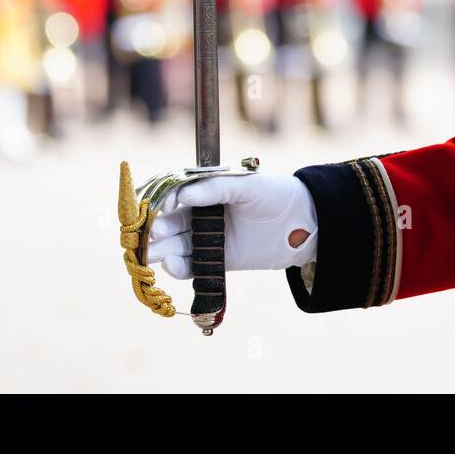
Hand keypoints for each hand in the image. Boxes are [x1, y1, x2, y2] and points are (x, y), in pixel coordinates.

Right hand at [146, 173, 317, 275]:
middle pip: (171, 223)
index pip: (176, 196)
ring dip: (161, 250)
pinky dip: (180, 268)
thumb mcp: (246, 185)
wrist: (304, 223)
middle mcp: (203, 215)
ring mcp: (209, 238)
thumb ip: (215, 188)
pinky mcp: (218, 260)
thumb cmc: (275, 194)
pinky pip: (193, 266)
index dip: (164, 202)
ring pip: (176, 246)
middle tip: (150, 235)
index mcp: (207, 191)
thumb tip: (182, 194)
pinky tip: (171, 265)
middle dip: (157, 229)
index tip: (160, 208)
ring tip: (150, 255)